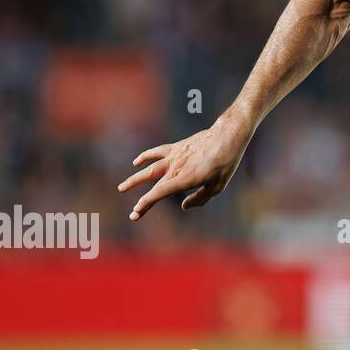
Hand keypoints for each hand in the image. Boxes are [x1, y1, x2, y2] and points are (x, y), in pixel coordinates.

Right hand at [119, 116, 252, 219]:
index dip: (146, 203)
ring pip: (149, 168)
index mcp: (185, 178)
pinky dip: (145, 156)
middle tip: (133, 213)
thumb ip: (200, 198)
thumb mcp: (218, 186)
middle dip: (142, 201)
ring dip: (135, 178)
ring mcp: (175, 156)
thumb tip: (183, 206)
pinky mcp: (177, 147)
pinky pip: (157, 151)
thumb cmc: (226, 162)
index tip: (136, 212)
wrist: (227, 136)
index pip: (160, 193)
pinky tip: (136, 162)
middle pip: (154, 186)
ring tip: (122, 188)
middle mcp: (176, 168)